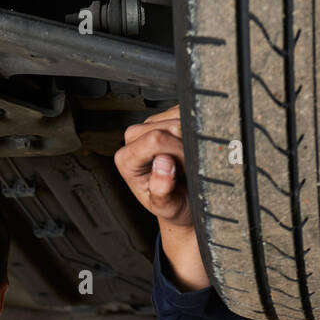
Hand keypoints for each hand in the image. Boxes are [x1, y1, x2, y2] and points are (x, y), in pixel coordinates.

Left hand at [114, 104, 209, 288]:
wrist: (182, 203)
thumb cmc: (172, 204)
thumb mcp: (167, 206)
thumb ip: (162, 189)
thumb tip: (163, 164)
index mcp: (126, 160)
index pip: (155, 139)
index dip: (177, 152)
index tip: (183, 169)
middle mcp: (133, 139)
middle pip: (169, 127)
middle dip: (184, 146)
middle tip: (185, 168)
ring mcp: (149, 126)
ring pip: (179, 117)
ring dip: (190, 138)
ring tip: (185, 161)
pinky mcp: (164, 117)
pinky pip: (186, 113)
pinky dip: (194, 130)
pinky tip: (188, 147)